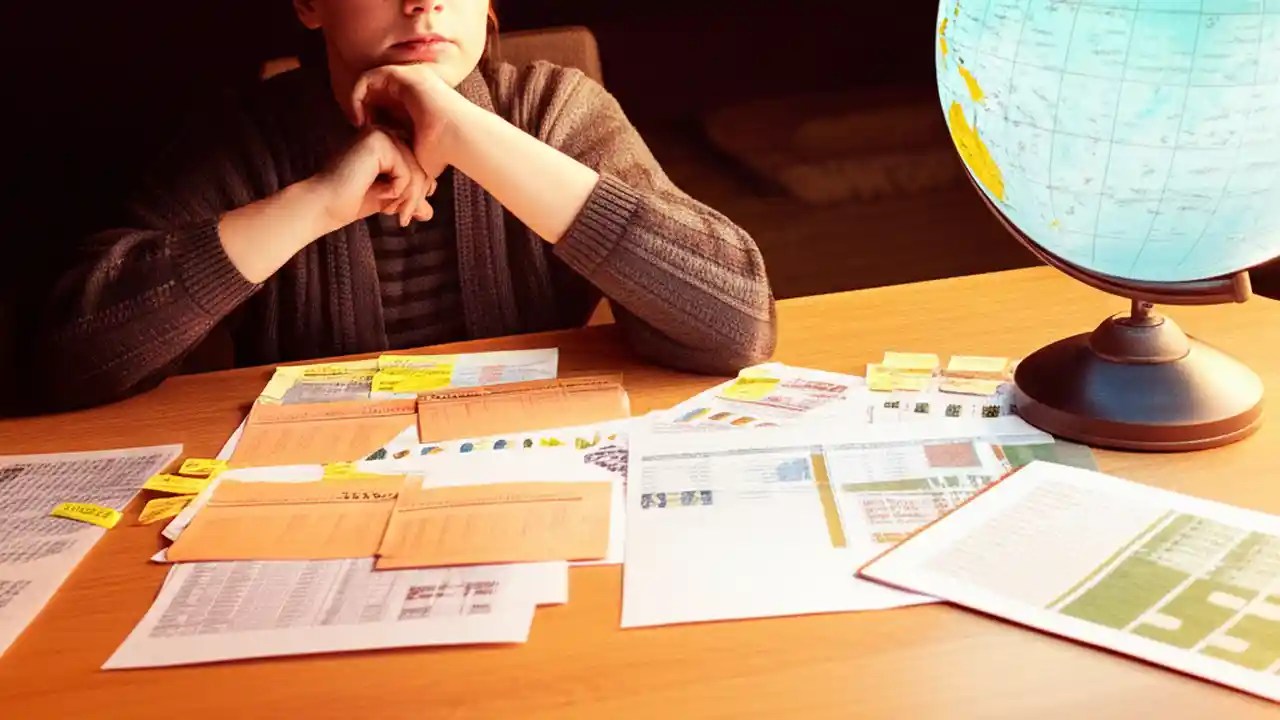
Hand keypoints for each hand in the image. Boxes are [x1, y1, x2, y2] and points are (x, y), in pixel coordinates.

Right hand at [313, 127, 435, 230]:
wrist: (324, 205)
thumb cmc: (351, 201)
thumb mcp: (388, 199)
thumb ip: (408, 200)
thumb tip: (428, 211)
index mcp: (387, 143)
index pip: (420, 165)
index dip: (419, 192)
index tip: (406, 214)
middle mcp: (385, 134)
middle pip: (422, 167)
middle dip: (417, 197)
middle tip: (403, 218)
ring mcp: (381, 135)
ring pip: (417, 170)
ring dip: (409, 198)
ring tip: (393, 212)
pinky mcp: (378, 143)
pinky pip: (407, 171)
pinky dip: (398, 190)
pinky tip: (380, 194)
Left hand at [351, 64, 463, 178]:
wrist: (459, 139)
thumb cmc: (444, 152)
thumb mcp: (417, 153)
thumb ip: (405, 154)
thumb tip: (404, 189)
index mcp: (415, 101)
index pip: (384, 101)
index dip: (370, 115)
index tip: (364, 134)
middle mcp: (412, 86)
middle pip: (376, 89)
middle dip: (363, 106)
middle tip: (359, 127)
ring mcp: (408, 78)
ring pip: (370, 81)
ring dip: (358, 100)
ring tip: (357, 121)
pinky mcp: (404, 74)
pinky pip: (370, 76)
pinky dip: (359, 93)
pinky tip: (360, 115)